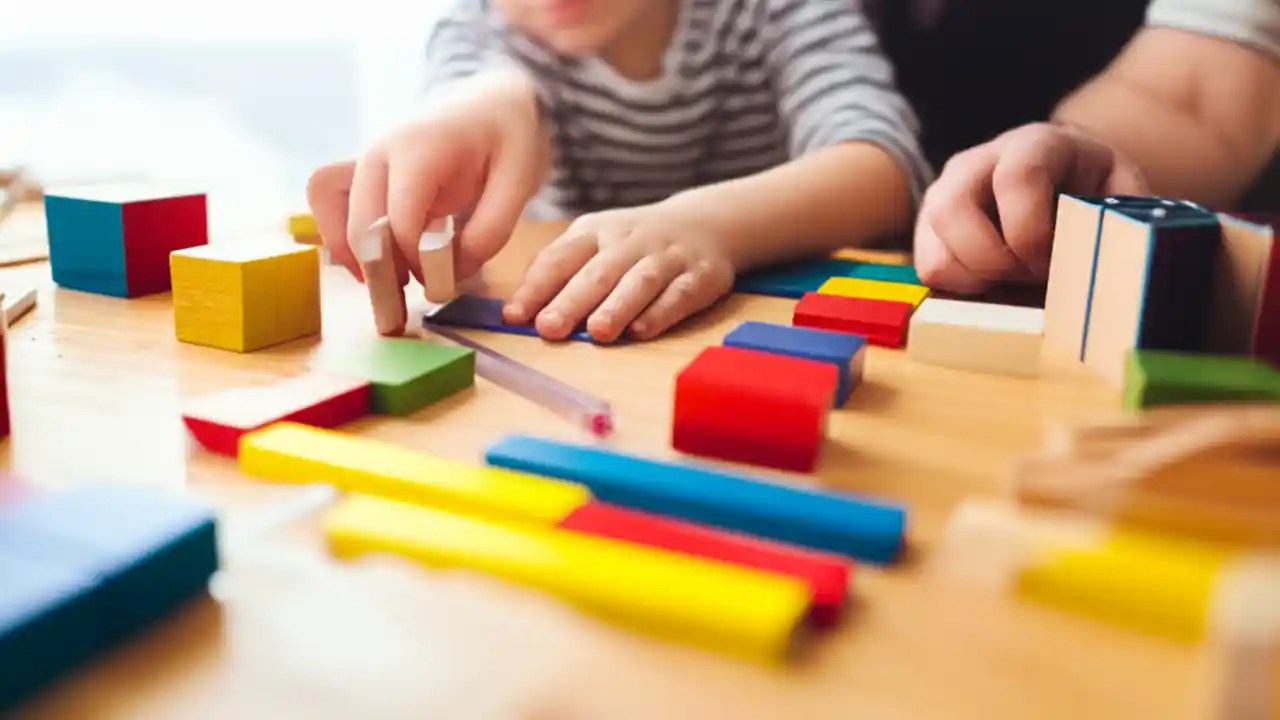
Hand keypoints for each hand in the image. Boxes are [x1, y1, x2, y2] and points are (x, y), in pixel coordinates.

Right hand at [306, 68, 548, 284]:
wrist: (492, 98)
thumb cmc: (509, 135)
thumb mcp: (519, 180)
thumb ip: (490, 230)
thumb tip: (449, 275)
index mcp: (419, 148)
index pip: (401, 221)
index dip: (417, 263)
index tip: (443, 286)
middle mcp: (379, 150)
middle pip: (360, 223)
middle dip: (380, 274)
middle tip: (399, 317)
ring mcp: (364, 157)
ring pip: (327, 206)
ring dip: (349, 254)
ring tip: (382, 288)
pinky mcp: (361, 170)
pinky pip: (329, 199)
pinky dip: (340, 235)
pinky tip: (372, 267)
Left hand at [503, 203, 735, 342]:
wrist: (705, 222)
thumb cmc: (635, 242)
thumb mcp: (595, 240)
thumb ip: (560, 267)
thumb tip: (518, 308)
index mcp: (595, 231)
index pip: (560, 258)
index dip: (536, 287)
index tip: (514, 315)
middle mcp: (629, 241)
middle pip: (598, 272)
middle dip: (572, 300)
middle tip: (549, 327)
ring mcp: (666, 258)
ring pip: (639, 281)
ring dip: (617, 306)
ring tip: (597, 331)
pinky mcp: (699, 276)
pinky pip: (678, 294)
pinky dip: (660, 313)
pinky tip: (641, 331)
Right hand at [914, 122, 1148, 293]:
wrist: (1068, 183)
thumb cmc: (1096, 194)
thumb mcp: (1122, 196)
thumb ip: (1124, 217)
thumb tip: (1130, 254)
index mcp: (1034, 145)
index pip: (1017, 177)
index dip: (1034, 231)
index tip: (1055, 260)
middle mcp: (976, 162)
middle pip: (953, 210)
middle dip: (994, 260)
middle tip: (1029, 274)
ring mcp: (944, 194)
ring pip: (934, 249)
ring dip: (976, 279)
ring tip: (1013, 279)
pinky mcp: (929, 228)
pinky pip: (928, 269)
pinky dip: (960, 288)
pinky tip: (994, 282)